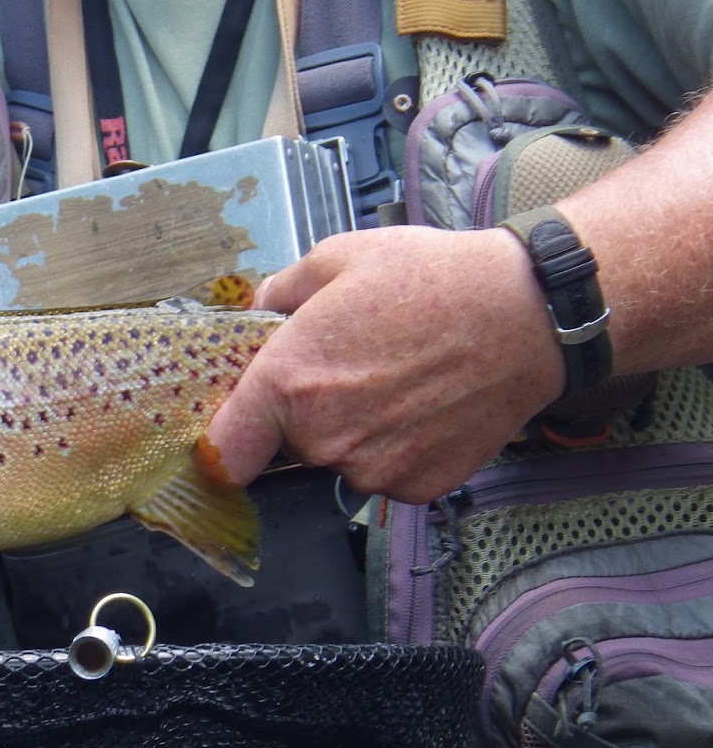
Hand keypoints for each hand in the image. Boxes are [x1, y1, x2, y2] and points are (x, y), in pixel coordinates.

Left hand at [208, 225, 565, 502]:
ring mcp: (374, 469)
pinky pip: (386, 473)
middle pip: (285, 449)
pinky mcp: (418, 487)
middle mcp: (325, 438)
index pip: (224, 454)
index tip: (230, 435)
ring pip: (339, 460)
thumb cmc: (430, 280)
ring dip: (353, 432)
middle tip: (344, 370)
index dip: (220, 448)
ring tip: (393, 379)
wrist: (526, 314)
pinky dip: (396, 448)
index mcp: (288, 384)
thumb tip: (253, 312)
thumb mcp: (335, 260)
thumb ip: (276, 293)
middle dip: (300, 417)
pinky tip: (422, 404)